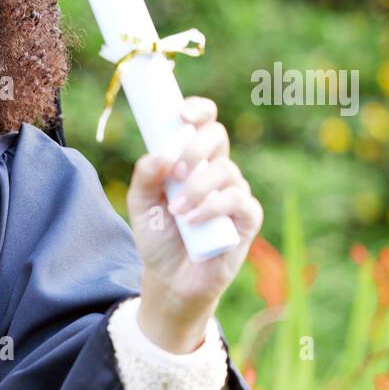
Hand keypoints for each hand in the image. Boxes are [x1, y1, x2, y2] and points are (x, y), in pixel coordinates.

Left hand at [124, 96, 262, 351]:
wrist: (170, 279)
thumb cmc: (159, 237)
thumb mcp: (141, 205)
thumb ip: (145, 176)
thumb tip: (160, 154)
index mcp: (194, 160)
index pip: (205, 123)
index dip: (199, 110)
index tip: (182, 114)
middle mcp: (218, 170)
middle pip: (217, 136)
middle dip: (193, 149)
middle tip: (174, 174)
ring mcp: (235, 193)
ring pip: (224, 170)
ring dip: (196, 188)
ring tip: (176, 212)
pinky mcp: (247, 218)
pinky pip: (237, 201)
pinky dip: (212, 207)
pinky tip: (192, 219)